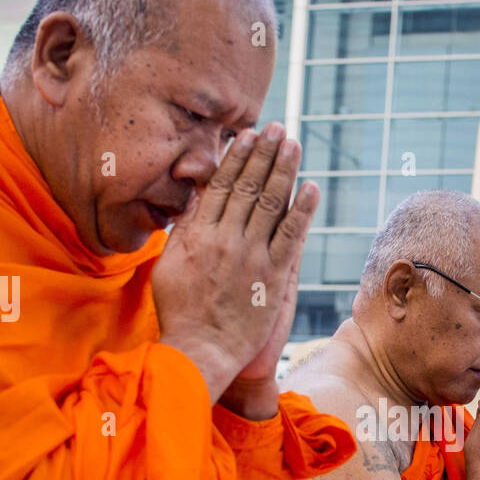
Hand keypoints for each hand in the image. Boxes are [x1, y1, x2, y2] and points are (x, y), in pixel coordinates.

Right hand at [152, 122, 318, 403]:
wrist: (202, 350)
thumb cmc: (181, 312)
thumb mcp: (169, 266)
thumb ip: (184, 231)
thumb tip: (195, 198)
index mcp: (199, 234)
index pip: (222, 185)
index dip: (237, 157)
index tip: (247, 135)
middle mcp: (226, 239)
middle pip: (249, 187)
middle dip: (264, 153)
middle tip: (277, 128)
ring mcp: (252, 257)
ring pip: (271, 204)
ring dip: (284, 170)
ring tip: (293, 144)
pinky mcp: (273, 277)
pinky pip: (290, 237)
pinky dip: (302, 211)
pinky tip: (311, 188)